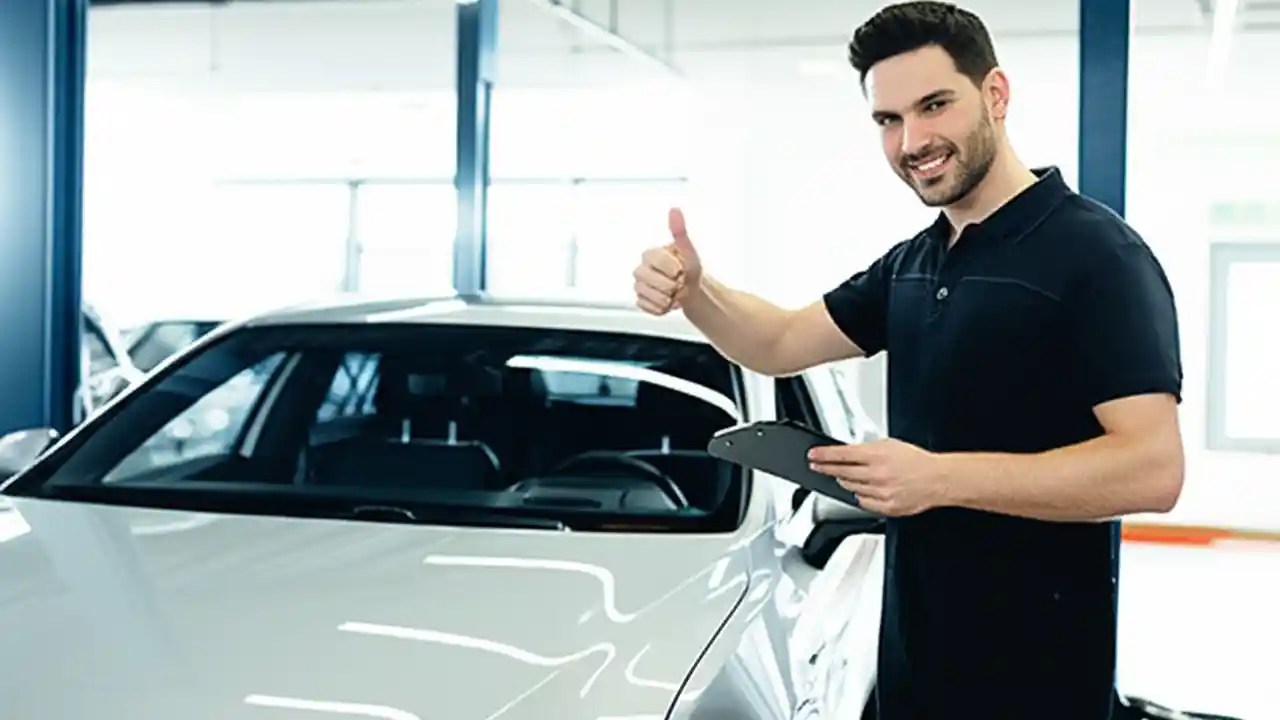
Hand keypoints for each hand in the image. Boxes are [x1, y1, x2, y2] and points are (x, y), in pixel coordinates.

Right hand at [633, 207, 702, 315]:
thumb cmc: (690, 270)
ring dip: (667, 298)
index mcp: (651, 254)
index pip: (657, 261)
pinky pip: (648, 307)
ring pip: (649, 295)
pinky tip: (668, 302)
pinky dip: (662, 309)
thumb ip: (680, 232)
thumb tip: (675, 211)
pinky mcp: (640, 301)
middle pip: (650, 280)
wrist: (693, 292)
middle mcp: (641, 269)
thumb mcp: (688, 250)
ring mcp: (639, 286)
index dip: (673, 268)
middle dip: (670, 285)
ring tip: (674, 294)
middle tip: (678, 282)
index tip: (681, 269)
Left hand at [807, 439, 945, 516]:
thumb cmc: (917, 461)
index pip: (842, 454)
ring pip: (850, 488)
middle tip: (817, 466)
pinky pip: (863, 502)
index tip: (813, 455)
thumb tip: (850, 452)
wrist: (938, 480)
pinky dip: (859, 495)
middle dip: (825, 468)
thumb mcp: (891, 445)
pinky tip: (861, 490)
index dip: (824, 455)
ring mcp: (880, 492)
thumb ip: (869, 448)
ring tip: (842, 476)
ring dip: (844, 481)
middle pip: (841, 472)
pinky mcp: (886, 506)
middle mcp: (877, 474)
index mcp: (877, 456)